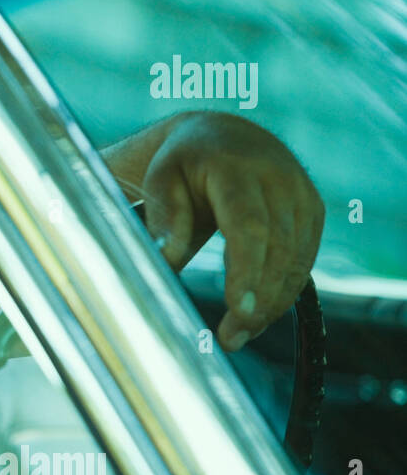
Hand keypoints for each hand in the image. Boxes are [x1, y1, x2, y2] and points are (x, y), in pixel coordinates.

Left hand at [141, 112, 323, 350]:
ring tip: (239, 334)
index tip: (236, 309)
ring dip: (272, 301)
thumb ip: (165, 218)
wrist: (220, 136)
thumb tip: (167, 261)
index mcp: (235, 166)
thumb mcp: (161, 180)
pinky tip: (259, 314)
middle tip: (232, 338)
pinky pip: (305, 257)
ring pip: (297, 257)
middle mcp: (277, 176)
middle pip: (278, 247)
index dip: (247, 270)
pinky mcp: (312, 210)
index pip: (248, 225)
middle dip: (259, 298)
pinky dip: (285, 289)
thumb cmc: (182, 164)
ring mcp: (301, 192)